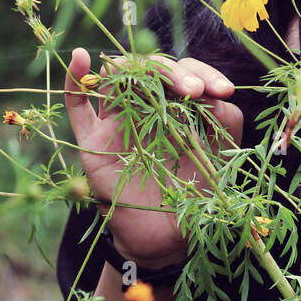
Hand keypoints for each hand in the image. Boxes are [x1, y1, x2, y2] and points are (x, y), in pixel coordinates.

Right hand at [64, 47, 243, 268]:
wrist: (167, 241)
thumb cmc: (195, 196)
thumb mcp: (220, 158)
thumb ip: (226, 126)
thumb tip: (219, 97)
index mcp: (178, 106)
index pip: (186, 71)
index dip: (204, 73)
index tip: (224, 91)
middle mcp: (147, 107)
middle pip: (151, 68)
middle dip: (174, 72)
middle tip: (194, 92)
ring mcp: (118, 121)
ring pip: (116, 76)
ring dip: (134, 67)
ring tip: (154, 78)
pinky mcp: (93, 142)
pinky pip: (78, 107)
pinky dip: (75, 80)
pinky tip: (80, 58)